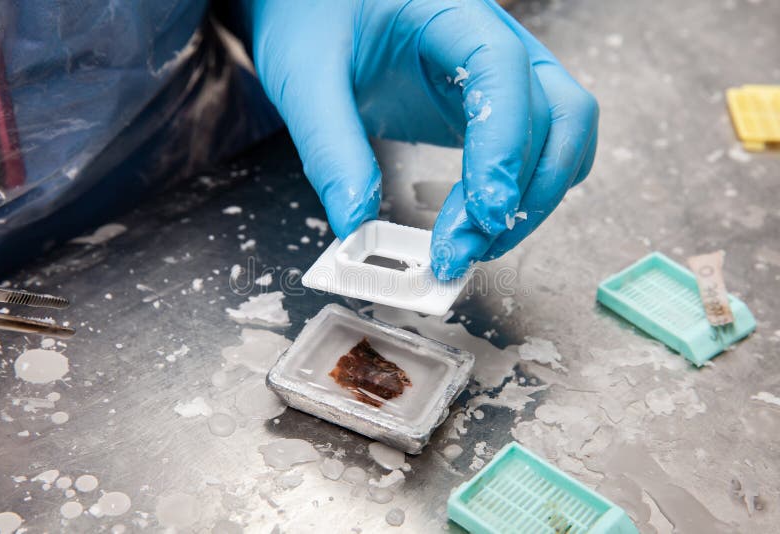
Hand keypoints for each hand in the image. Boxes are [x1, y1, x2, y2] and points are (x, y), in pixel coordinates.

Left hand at [248, 0, 597, 278]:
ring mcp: (502, 74)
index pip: (502, 70)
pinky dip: (533, 190)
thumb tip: (355, 223)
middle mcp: (492, 38)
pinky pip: (547, 144)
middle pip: (551, 112)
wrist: (318, 8)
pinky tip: (487, 220)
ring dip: (534, 200)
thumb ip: (332, 148)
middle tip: (461, 250)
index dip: (504, 144)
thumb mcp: (305, 78)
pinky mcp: (496, 105)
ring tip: (474, 246)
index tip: (485, 211)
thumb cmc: (313, 20)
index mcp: (448, 11)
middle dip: (516, 193)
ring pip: (564, 133)